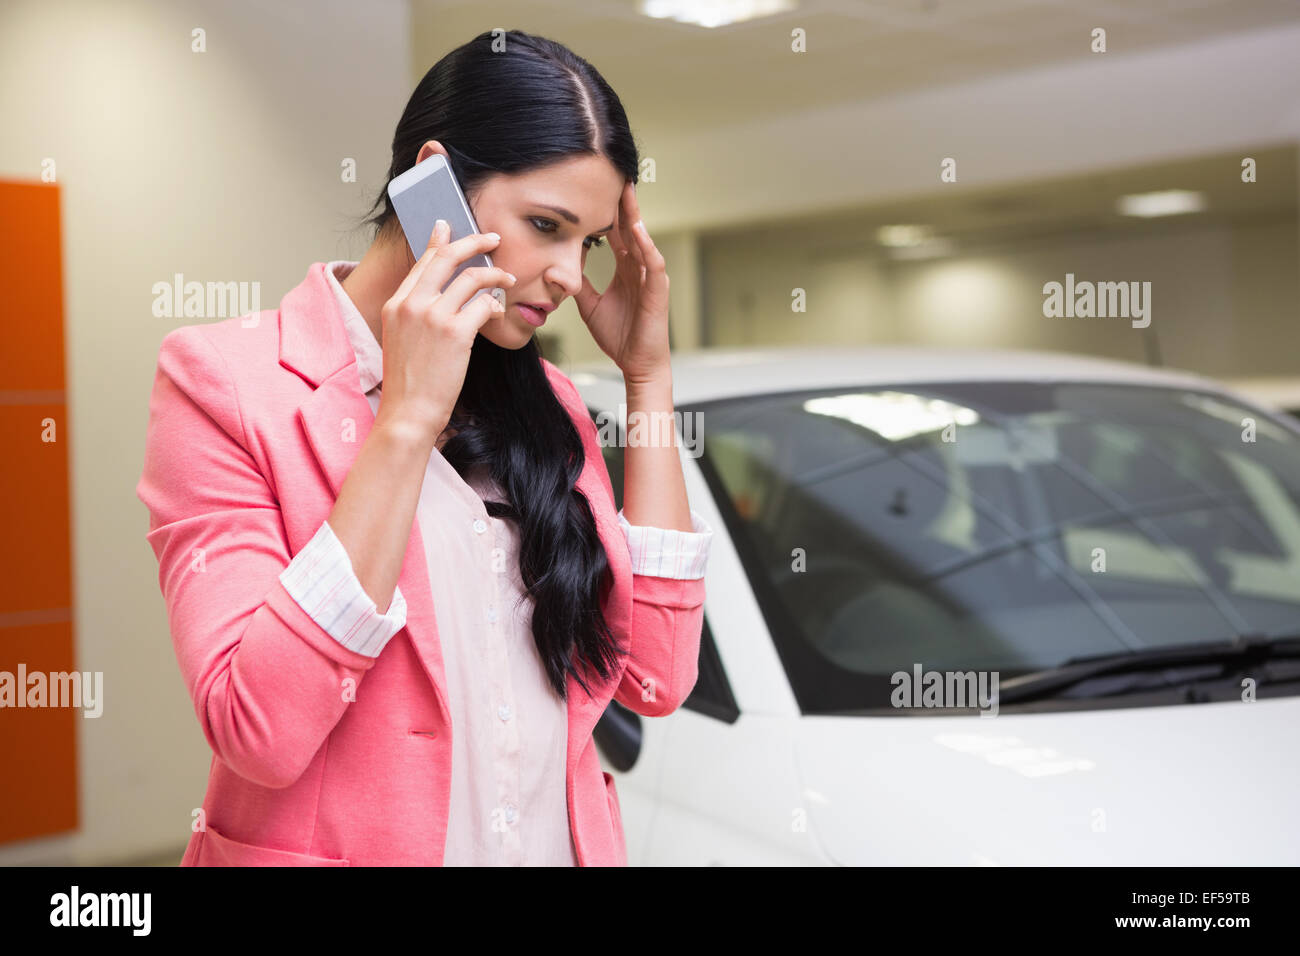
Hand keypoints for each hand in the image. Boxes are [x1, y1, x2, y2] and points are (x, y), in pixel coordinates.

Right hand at [375, 219, 516, 439]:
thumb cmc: (409, 384)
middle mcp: (412, 305)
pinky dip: (496, 306)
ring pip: (471, 278)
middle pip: (446, 257)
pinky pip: (484, 304)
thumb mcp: (401, 340)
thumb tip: (439, 298)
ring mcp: (433, 317)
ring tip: (509, 280)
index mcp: (396, 305)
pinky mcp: (455, 333)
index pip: (423, 262)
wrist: (408, 413)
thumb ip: (415, 314)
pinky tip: (500, 313)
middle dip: (473, 241)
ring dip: (495, 275)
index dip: (441, 242)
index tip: (452, 229)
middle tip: (492, 237)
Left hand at [573, 181, 671, 385]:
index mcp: (626, 270)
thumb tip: (561, 266)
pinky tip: (636, 229)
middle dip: (622, 203)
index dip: (607, 212)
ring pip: (642, 239)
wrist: (636, 365)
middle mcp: (640, 269)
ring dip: (634, 216)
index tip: (595, 190)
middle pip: (630, 229)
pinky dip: (645, 245)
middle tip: (613, 175)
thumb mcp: (589, 305)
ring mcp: (651, 278)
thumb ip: (580, 283)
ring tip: (626, 192)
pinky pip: (653, 263)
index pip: (616, 233)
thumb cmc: (619, 336)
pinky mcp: (658, 291)